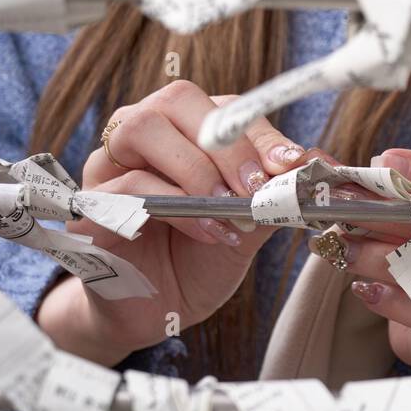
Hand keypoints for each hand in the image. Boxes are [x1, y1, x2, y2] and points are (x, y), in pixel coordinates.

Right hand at [37, 79, 319, 364]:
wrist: (156, 311)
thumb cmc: (200, 259)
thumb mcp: (250, 226)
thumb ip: (276, 195)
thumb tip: (320, 164)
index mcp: (185, 130)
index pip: (222, 107)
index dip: (260, 133)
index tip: (292, 165)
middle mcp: (144, 137)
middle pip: (176, 99)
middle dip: (226, 142)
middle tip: (256, 187)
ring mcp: (110, 166)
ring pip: (142, 127)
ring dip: (196, 167)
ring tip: (230, 208)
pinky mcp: (90, 206)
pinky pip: (125, 186)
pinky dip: (177, 206)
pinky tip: (209, 231)